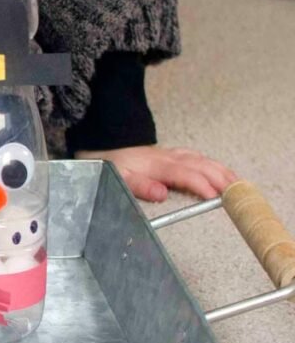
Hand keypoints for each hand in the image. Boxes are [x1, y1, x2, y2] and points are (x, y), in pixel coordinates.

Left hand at [74, 146, 238, 202]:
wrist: (102, 144)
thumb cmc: (111, 165)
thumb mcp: (118, 178)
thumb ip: (140, 186)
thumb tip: (162, 194)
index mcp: (156, 164)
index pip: (186, 174)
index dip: (202, 185)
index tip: (217, 198)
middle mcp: (167, 157)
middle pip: (200, 165)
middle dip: (221, 178)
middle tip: (239, 194)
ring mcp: (170, 154)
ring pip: (201, 159)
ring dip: (221, 171)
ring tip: (238, 185)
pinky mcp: (170, 154)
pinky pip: (196, 156)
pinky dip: (212, 164)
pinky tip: (220, 171)